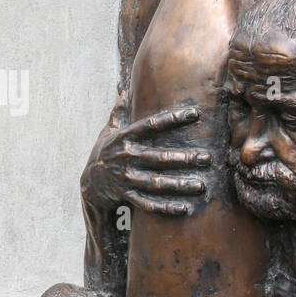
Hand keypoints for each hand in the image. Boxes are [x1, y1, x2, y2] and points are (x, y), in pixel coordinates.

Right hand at [81, 102, 210, 215]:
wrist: (88, 182)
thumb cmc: (104, 152)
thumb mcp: (109, 130)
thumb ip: (119, 111)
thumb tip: (124, 89)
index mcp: (125, 137)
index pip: (152, 125)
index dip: (173, 119)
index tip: (195, 113)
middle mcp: (126, 157)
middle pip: (158, 157)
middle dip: (184, 158)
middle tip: (207, 158)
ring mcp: (126, 178)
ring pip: (156, 183)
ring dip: (179, 185)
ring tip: (200, 185)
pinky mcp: (126, 195)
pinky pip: (147, 204)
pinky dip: (164, 208)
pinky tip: (183, 208)